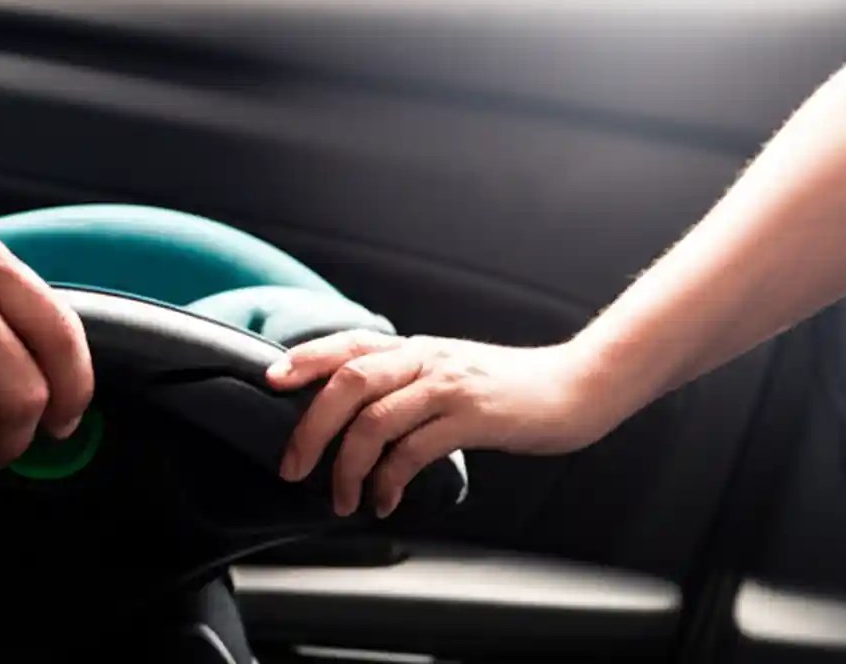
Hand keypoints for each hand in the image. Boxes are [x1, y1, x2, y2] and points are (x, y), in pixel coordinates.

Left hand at [266, 330, 618, 517]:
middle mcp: (425, 360)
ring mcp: (448, 386)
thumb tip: (355, 418)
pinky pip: (414, 450)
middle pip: (349, 382)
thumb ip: (407, 386)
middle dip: (311, 426)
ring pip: (375, 419)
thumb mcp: (449, 375)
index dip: (305, 358)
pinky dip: (390, 479)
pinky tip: (384, 500)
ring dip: (347, 466)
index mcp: (414, 349)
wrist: (575, 387)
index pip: (348, 345)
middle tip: (292, 467)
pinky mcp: (472, 417)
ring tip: (341, 499)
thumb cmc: (507, 389)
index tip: (270, 380)